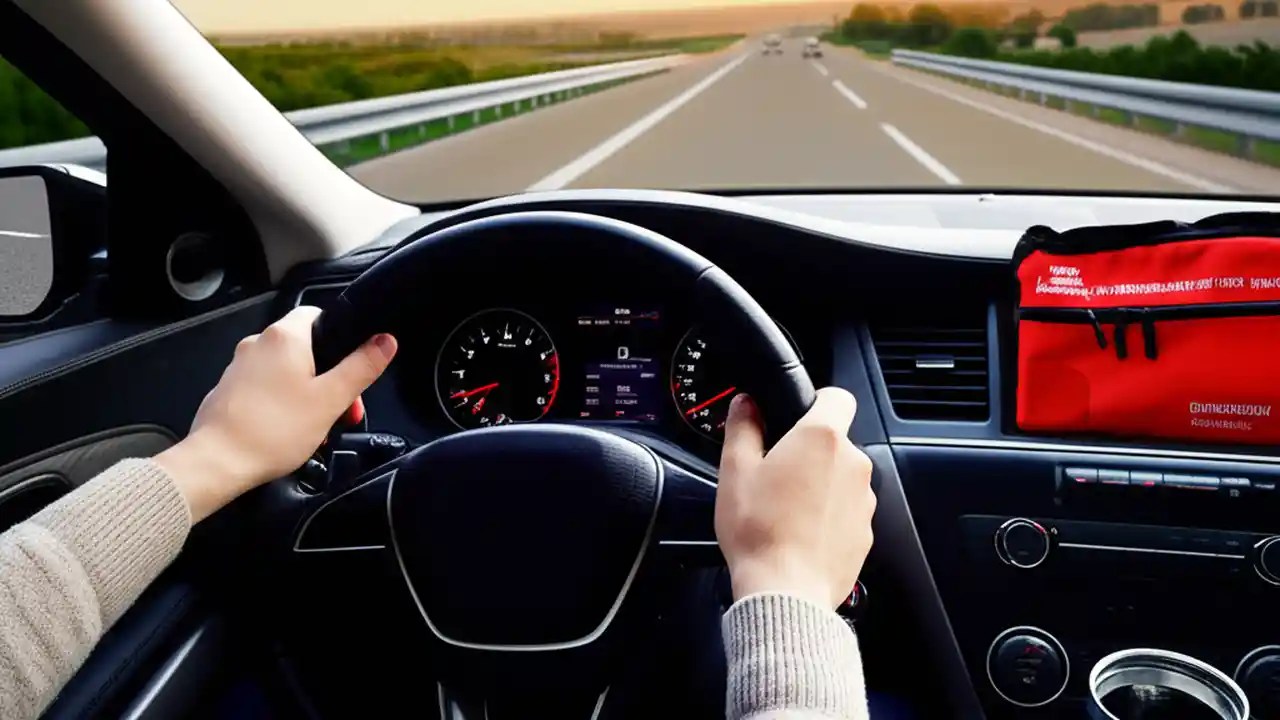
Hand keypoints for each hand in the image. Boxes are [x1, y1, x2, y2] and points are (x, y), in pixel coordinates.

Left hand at [156, 306, 397, 520]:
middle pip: (305, 348)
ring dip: (308, 394)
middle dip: (329, 377)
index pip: (319, 315)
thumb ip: (361, 367)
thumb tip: (386, 340)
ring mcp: (238, 367)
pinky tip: (289, 433)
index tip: (352, 370)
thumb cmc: (277, 428)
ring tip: (318, 429)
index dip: (341, 339)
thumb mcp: (331, 399)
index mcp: (284, 336)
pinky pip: (266, 388)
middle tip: (342, 411)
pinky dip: (283, 404)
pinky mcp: (228, 391)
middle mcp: (257, 343)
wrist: (217, 462)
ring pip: (286, 371)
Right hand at [715, 388, 875, 608]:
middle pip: (835, 442)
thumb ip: (742, 427)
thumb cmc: (759, 531)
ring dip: (820, 486)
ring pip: (841, 479)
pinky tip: (799, 533)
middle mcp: (852, 464)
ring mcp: (863, 500)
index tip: (798, 415)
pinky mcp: (865, 532)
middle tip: (775, 473)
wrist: (785, 590)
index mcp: (821, 438)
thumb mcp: (735, 470)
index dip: (817, 402)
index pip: (838, 396)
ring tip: (785, 509)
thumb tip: (745, 405)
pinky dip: (827, 517)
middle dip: (809, 452)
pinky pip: (846, 512)